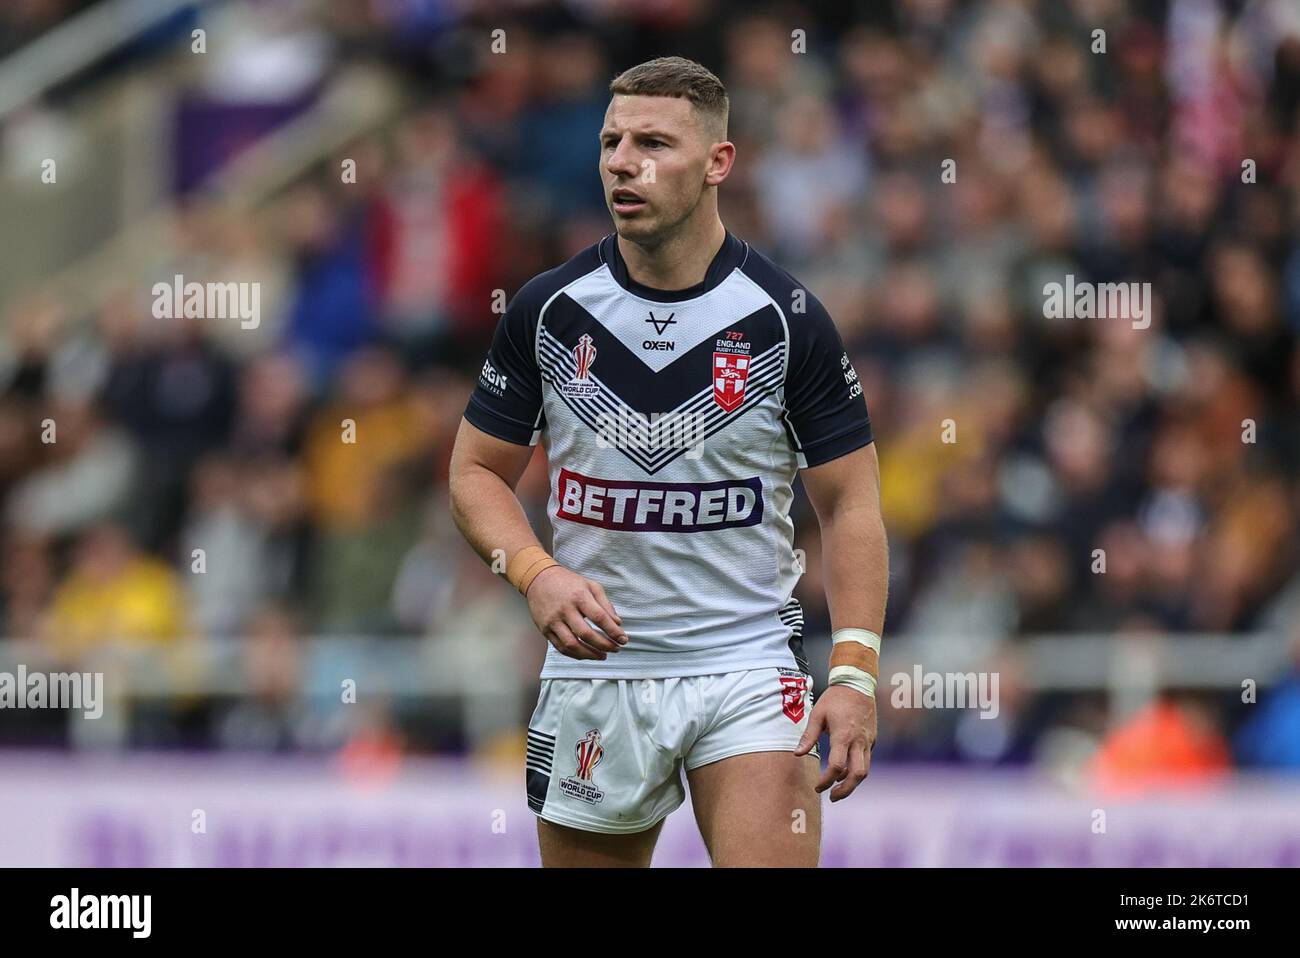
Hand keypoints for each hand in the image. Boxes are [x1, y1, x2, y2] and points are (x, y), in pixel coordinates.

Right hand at [525, 565, 628, 660]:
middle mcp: (565, 610)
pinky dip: (575, 655)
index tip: (623, 639)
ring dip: (590, 654)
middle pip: (586, 634)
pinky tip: (586, 655)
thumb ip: (606, 604)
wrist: (539, 579)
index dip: (613, 631)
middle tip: (615, 649)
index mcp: (579, 596)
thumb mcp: (591, 585)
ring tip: (602, 656)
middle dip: (604, 645)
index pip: (599, 617)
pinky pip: (560, 647)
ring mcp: (553, 621)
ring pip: (572, 645)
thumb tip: (617, 623)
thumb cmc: (569, 582)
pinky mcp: (545, 629)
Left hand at [794, 684, 876, 800]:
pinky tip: (845, 771)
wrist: (857, 684)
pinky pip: (866, 760)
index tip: (817, 786)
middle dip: (845, 791)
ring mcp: (868, 741)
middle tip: (832, 797)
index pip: (837, 766)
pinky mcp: (872, 739)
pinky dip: (856, 769)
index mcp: (843, 735)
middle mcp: (858, 741)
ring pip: (865, 770)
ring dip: (852, 783)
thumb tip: (797, 754)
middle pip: (857, 775)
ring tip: (838, 789)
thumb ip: (808, 736)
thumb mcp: (817, 715)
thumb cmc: (834, 699)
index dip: (826, 780)